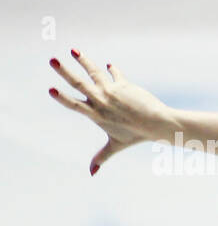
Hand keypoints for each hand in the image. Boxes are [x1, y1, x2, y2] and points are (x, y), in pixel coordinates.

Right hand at [48, 49, 177, 173]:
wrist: (158, 124)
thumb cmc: (136, 136)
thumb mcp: (116, 146)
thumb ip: (101, 157)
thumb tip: (91, 174)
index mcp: (96, 115)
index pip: (75, 105)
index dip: (63, 98)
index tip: (51, 89)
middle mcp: (102, 101)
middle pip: (79, 84)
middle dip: (64, 71)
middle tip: (51, 59)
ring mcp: (112, 91)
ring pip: (94, 73)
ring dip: (83, 61)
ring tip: (73, 51)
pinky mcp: (124, 85)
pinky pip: (115, 74)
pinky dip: (112, 70)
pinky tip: (108, 65)